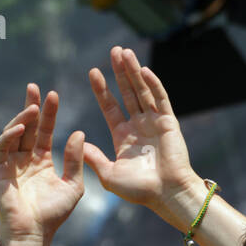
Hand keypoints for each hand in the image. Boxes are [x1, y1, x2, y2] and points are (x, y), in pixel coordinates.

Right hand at [0, 84, 87, 245]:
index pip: (43, 130)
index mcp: (41, 160)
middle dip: (31, 107)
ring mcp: (9, 163)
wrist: (35, 234)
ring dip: (21, 118)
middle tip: (35, 88)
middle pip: (26, 126)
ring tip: (33, 107)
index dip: (48, 113)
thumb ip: (75, 160)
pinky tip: (21, 127)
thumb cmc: (54, 214)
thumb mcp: (73, 184)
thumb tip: (79, 132)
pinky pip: (1, 147)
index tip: (54, 94)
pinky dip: (9, 135)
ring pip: (12, 133)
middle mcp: (24, 158)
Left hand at [84, 46, 198, 213]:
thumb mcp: (109, 174)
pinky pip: (160, 99)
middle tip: (113, 51)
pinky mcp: (168, 123)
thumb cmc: (140, 190)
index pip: (111, 106)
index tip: (92, 72)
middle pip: (128, 92)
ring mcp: (155, 122)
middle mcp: (139, 126)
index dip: (102, 89)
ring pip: (143, 91)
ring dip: (134, 71)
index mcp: (124, 136)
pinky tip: (143, 70)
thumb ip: (93, 158)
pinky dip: (153, 84)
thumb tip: (77, 144)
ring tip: (125, 52)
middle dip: (120, 72)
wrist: (167, 194)